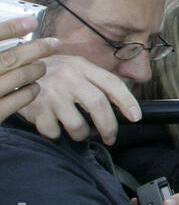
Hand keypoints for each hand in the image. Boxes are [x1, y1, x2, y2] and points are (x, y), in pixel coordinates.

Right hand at [0, 15, 57, 120]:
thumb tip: (8, 31)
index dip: (11, 28)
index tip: (32, 21)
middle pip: (10, 58)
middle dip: (36, 49)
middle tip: (54, 43)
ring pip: (18, 77)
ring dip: (35, 69)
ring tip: (42, 67)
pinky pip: (18, 100)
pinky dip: (30, 91)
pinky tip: (34, 88)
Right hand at [17, 53, 139, 143]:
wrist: (17, 69)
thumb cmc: (54, 72)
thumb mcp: (76, 67)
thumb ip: (97, 81)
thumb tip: (125, 103)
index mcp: (82, 67)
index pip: (111, 83)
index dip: (127, 101)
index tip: (136, 117)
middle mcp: (68, 78)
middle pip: (98, 105)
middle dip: (109, 126)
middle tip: (111, 138)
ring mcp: (51, 94)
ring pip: (77, 125)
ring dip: (82, 134)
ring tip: (80, 131)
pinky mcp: (36, 109)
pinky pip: (54, 132)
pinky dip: (58, 135)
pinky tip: (56, 127)